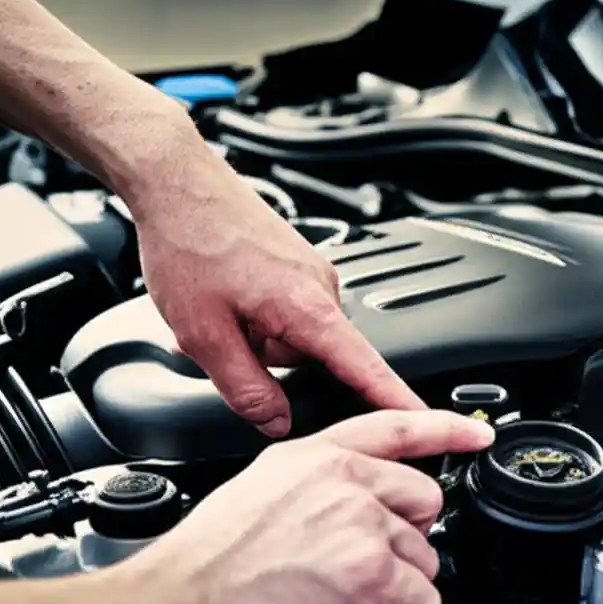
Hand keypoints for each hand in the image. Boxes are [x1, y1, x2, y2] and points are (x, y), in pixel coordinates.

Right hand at [105, 409, 493, 603]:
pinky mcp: (372, 571)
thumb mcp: (254, 501)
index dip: (444, 429)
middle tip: (355, 575)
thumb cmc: (196, 579)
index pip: (393, 427)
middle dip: (403, 544)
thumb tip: (350, 514)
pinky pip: (423, 603)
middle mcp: (340, 480)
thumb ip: (311, 493)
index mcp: (308, 457)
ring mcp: (360, 522)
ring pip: (425, 560)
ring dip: (392, 594)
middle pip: (425, 501)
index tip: (474, 436)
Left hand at [130, 147, 423, 436]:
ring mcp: (311, 272)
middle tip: (219, 339)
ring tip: (216, 310)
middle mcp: (321, 287)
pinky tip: (224, 295)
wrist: (178, 181)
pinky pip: (288, 311)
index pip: (365, 368)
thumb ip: (245, 389)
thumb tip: (276, 422)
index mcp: (308, 308)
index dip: (394, 399)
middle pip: (317, 357)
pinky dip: (256, 315)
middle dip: (270, 362)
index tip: (423, 418)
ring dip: (258, 337)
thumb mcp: (205, 335)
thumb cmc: (190, 244)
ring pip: (296, 335)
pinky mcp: (297, 263)